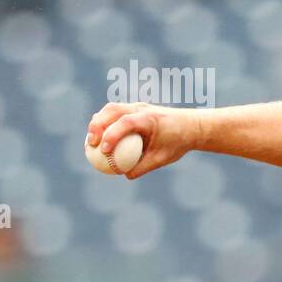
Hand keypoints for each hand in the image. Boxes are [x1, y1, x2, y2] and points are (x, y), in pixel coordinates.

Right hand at [85, 102, 203, 179]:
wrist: (191, 126)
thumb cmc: (178, 143)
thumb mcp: (163, 158)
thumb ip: (144, 166)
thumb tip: (125, 175)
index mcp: (149, 118)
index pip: (126, 122)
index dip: (112, 134)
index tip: (104, 150)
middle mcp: (141, 109)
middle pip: (112, 110)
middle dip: (97, 125)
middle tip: (90, 144)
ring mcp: (136, 106)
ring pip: (111, 109)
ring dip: (98, 122)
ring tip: (91, 141)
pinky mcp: (134, 109)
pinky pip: (115, 113)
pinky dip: (105, 122)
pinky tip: (99, 137)